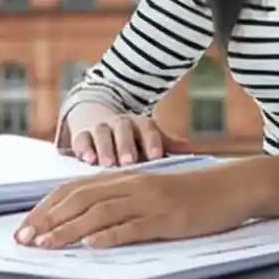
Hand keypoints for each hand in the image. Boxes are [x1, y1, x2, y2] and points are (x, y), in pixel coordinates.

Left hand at [13, 167, 253, 249]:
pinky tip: (92, 245)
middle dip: (48, 220)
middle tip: (25, 239)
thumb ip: (116, 199)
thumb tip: (83, 220)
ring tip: (46, 244)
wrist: (228, 187)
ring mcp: (148, 201)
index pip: (72, 189)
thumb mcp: (146, 191)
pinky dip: (110, 235)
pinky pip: (134, 226)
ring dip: (69, 229)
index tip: (25, 226)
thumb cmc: (186, 193)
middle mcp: (130, 185)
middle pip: (79, 200)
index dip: (46, 207)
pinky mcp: (166, 218)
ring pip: (100, 213)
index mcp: (121, 178)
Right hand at [66, 108, 188, 166]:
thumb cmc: (131, 138)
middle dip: (125, 145)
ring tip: (105, 164)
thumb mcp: (149, 139)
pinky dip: (83, 148)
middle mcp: (119, 122)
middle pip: (123, 129)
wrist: (96, 114)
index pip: (148, 128)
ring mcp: (98, 126)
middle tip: (128, 162)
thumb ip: (168, 145)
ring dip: (103, 148)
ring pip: (101, 132)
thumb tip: (197, 152)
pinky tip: (86, 160)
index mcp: (140, 123)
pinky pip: (81, 138)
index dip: (152, 141)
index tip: (156, 157)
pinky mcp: (80, 134)